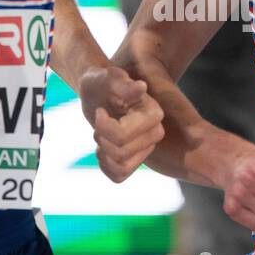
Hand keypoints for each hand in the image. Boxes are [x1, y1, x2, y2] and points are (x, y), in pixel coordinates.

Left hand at [82, 65, 164, 181]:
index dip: (103, 127)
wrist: (98, 93)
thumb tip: (141, 87)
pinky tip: (102, 148)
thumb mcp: (108, 78)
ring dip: (103, 151)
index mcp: (154, 113)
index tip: (100, 110)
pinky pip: (119, 176)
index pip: (122, 136)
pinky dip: (105, 165)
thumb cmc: (102, 83)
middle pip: (121, 153)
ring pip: (121, 166)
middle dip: (102, 138)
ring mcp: (147, 148)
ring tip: (101, 133)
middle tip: (99, 120)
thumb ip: (122, 84)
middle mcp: (156, 132)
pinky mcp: (136, 160)